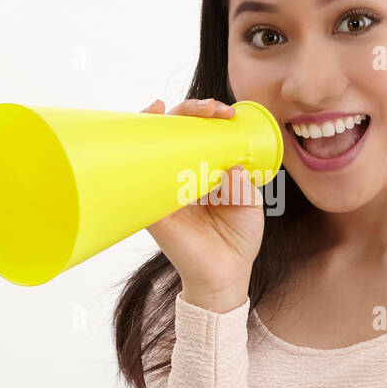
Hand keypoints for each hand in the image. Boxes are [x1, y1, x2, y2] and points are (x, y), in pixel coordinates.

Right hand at [138, 97, 264, 311]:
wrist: (226, 277)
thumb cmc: (236, 240)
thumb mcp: (250, 203)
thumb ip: (242, 181)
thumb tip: (232, 165)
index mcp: (200, 172)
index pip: (196, 135)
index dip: (206, 116)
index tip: (227, 112)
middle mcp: (178, 176)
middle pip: (172, 133)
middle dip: (188, 111)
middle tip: (211, 110)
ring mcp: (162, 191)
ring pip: (151, 147)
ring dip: (160, 122)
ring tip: (172, 110)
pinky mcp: (153, 209)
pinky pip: (139, 180)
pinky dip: (137, 155)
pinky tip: (141, 133)